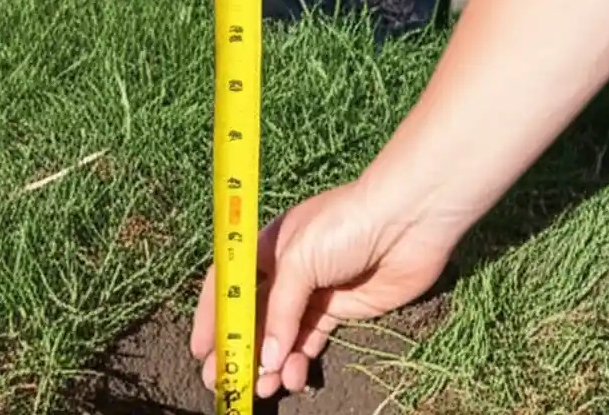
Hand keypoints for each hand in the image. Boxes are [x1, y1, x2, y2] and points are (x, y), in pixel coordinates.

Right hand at [188, 169, 471, 398]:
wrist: (407, 220)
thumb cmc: (344, 225)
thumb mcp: (298, 260)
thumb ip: (279, 310)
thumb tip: (266, 358)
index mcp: (266, 247)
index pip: (228, 284)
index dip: (212, 317)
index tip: (201, 350)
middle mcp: (285, 270)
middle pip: (253, 314)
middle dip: (238, 348)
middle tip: (225, 381)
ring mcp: (313, 291)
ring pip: (281, 333)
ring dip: (269, 361)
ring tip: (262, 388)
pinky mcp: (340, 309)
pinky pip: (310, 339)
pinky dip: (299, 359)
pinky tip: (292, 376)